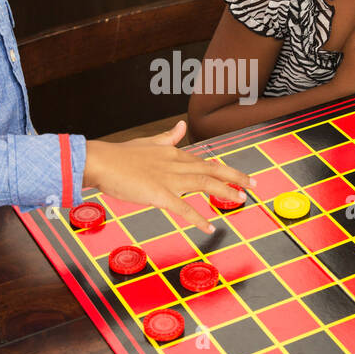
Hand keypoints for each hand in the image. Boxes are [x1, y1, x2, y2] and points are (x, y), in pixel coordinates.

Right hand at [83, 120, 255, 232]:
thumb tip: (182, 126)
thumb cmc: (120, 155)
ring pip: (204, 184)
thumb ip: (168, 137)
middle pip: (212, 169)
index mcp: (173, 153)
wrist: (100, 161)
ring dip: (225, 192)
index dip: (224, 169)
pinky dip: (198, 218)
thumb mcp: (148, 142)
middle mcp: (176, 163)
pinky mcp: (159, 194)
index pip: (205, 161)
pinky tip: (210, 227)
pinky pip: (183, 208)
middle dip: (235, 177)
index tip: (239, 175)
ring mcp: (169, 179)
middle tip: (254, 185)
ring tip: (241, 200)